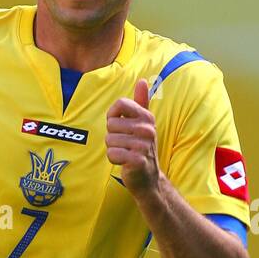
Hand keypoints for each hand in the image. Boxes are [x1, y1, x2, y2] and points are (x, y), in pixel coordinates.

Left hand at [106, 77, 159, 196]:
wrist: (148, 177)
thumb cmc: (141, 148)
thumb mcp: (143, 123)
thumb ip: (141, 102)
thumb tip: (143, 80)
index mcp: (146, 116)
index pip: (119, 104)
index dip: (113, 116)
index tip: (120, 126)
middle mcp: (147, 128)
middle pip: (111, 124)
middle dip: (112, 137)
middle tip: (124, 145)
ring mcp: (143, 144)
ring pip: (110, 140)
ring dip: (113, 149)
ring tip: (126, 153)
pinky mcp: (137, 159)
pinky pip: (112, 154)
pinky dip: (114, 159)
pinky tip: (124, 162)